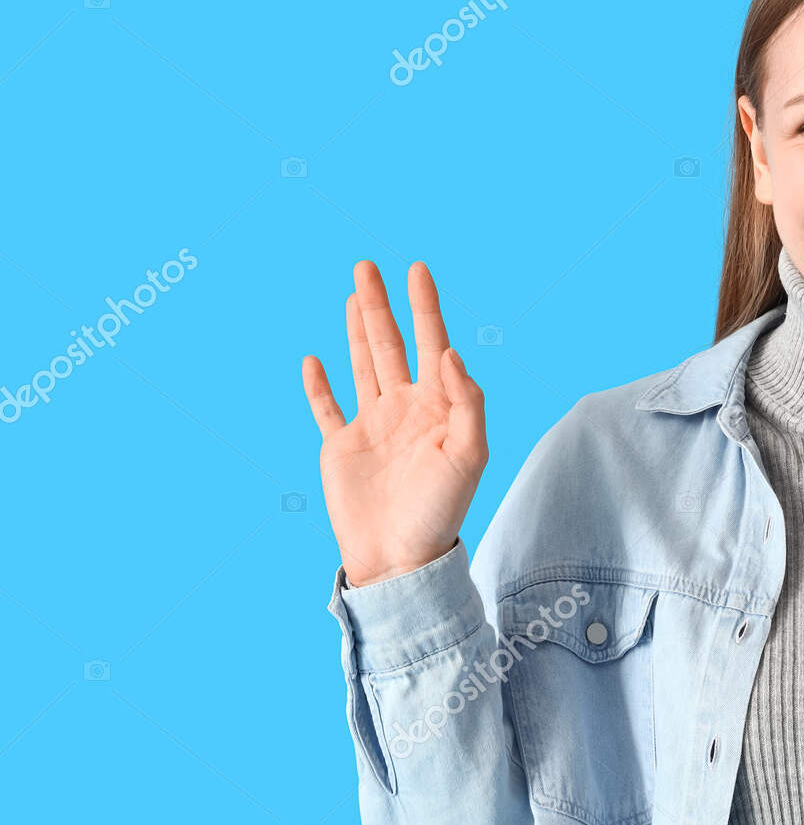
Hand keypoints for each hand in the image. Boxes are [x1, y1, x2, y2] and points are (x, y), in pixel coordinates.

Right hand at [301, 260, 487, 587]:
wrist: (400, 559)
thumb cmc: (441, 511)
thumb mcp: (468, 456)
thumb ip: (466, 402)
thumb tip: (450, 353)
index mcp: (439, 407)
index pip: (433, 345)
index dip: (427, 308)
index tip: (418, 270)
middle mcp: (406, 409)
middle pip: (392, 345)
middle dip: (382, 305)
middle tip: (369, 265)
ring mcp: (373, 426)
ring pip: (363, 365)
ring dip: (357, 329)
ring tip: (354, 294)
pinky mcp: (341, 446)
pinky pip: (327, 408)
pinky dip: (319, 385)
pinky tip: (314, 359)